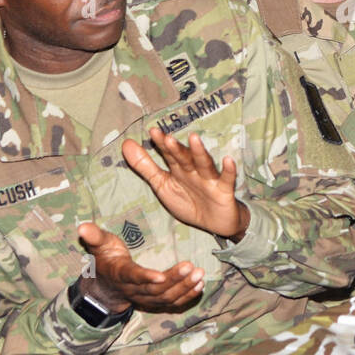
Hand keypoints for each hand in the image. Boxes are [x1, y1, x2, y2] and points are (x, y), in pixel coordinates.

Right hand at [76, 221, 203, 312]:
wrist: (105, 287)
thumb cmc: (106, 259)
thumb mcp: (99, 245)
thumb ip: (94, 236)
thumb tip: (82, 226)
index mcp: (120, 274)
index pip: (133, 277)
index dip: (145, 278)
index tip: (160, 276)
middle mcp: (133, 290)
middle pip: (155, 289)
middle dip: (174, 280)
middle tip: (191, 267)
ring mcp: (145, 299)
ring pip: (166, 298)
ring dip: (184, 288)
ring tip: (200, 274)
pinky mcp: (155, 303)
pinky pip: (172, 303)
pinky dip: (187, 297)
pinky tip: (200, 286)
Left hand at [122, 131, 248, 239]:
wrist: (216, 222)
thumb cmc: (189, 200)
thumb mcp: (163, 185)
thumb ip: (144, 166)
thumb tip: (125, 143)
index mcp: (178, 169)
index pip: (169, 155)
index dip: (161, 145)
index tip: (153, 132)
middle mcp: (194, 171)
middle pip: (184, 158)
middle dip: (177, 149)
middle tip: (168, 138)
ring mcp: (210, 179)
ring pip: (204, 164)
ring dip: (199, 152)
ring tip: (194, 139)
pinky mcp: (224, 190)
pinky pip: (227, 180)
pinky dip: (228, 171)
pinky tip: (228, 160)